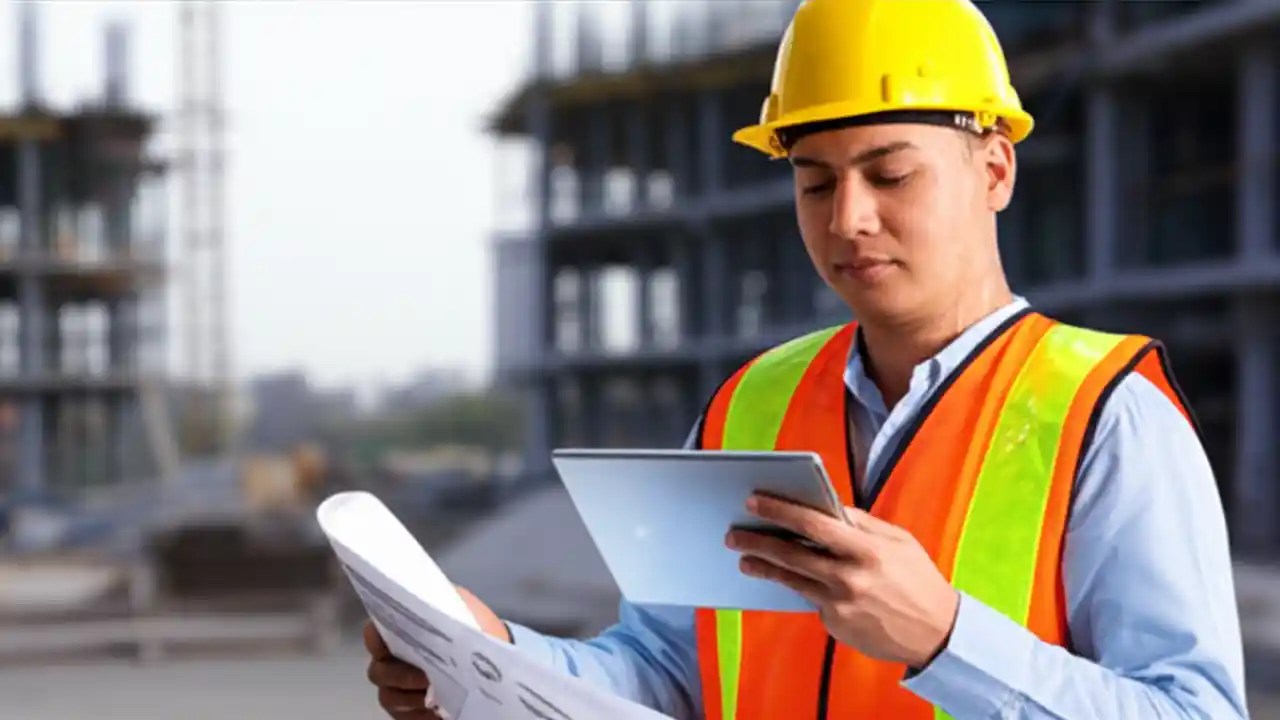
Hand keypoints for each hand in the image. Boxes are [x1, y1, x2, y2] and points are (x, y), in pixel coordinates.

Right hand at [364, 586, 510, 718]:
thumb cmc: (472, 627)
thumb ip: (440, 599)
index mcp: (399, 631)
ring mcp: (396, 687)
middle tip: (426, 677)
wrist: (493, 655)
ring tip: (433, 698)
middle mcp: (390, 660)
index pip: (373, 633)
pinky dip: (418, 716)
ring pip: (389, 696)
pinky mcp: (408, 711)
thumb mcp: (460, 606)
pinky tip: (436, 713)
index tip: (391, 644)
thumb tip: (422, 593)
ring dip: (411, 698)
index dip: (376, 639)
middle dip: (401, 675)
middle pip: (378, 671)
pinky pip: (403, 717)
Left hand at [726, 495, 959, 668]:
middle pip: (792, 553)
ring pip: (792, 579)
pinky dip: (800, 587)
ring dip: (764, 566)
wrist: (936, 633)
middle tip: (734, 533)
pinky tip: (786, 579)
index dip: (780, 510)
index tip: (755, 501)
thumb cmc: (918, 580)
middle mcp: (850, 576)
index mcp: (867, 549)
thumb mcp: (898, 541)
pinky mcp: (835, 623)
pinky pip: (811, 599)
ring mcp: (840, 603)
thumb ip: (862, 523)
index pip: (813, 522)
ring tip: (745, 558)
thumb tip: (828, 506)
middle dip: (759, 540)